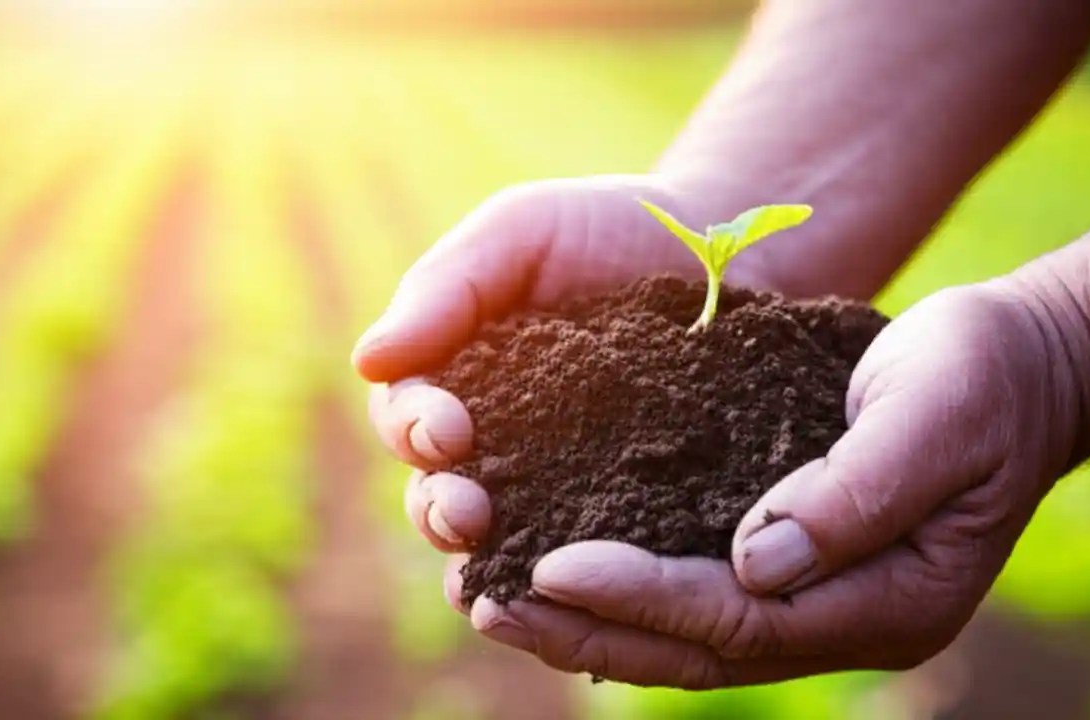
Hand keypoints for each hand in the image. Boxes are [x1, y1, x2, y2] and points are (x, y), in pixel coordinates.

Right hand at [358, 175, 791, 548]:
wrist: (721, 246)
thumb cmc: (605, 226)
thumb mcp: (519, 231)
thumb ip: (443, 289)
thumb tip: (367, 361)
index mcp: (454, 379)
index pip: (408, 417)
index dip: (415, 428)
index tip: (448, 426)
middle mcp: (494, 444)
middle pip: (439, 495)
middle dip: (442, 509)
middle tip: (467, 512)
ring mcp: (557, 486)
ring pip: (501, 543)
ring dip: (489, 561)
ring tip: (499, 572)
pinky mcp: (622, 513)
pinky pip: (584, 559)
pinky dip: (567, 583)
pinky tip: (570, 599)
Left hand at [450, 281, 1087, 687]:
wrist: (1015, 369)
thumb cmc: (983, 377)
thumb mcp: (937, 413)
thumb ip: (859, 491)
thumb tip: (758, 562)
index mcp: (887, 599)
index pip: (742, 619)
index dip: (643, 597)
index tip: (553, 566)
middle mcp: (842, 616)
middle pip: (697, 651)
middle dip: (589, 631)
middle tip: (491, 605)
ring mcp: (815, 599)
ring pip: (684, 637)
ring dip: (588, 624)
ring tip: (495, 597)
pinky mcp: (787, 564)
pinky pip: (693, 597)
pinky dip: (622, 592)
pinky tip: (553, 568)